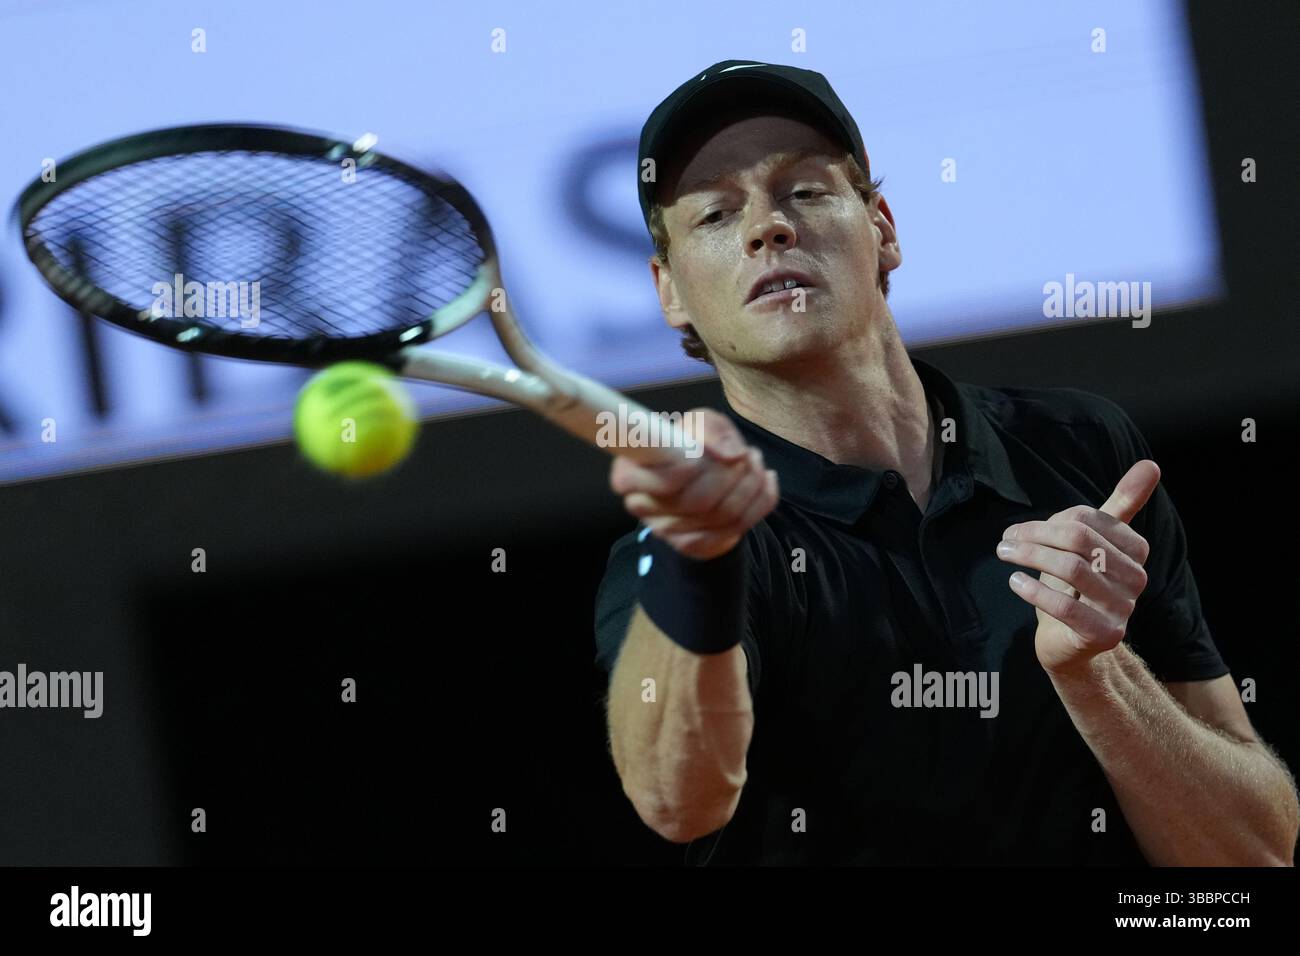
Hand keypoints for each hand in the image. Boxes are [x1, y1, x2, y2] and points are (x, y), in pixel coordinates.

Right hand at [608, 408, 778, 559]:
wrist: (698, 475)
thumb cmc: (690, 443)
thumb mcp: (699, 422)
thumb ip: (712, 428)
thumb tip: (732, 455)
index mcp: (629, 473)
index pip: (661, 479)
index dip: (691, 468)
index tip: (707, 452)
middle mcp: (641, 506)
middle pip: (697, 500)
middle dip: (734, 474)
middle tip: (747, 454)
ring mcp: (665, 531)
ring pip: (721, 517)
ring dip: (750, 486)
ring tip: (755, 463)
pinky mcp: (690, 546)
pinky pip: (734, 531)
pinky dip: (759, 504)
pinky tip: (765, 482)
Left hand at [996, 460, 1160, 676]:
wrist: (1071, 642)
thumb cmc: (1077, 585)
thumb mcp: (1094, 542)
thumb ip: (1120, 504)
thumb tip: (1151, 463)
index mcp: (1136, 550)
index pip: (1089, 519)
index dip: (1049, 521)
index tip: (1018, 530)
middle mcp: (1137, 578)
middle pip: (1079, 541)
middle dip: (1035, 536)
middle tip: (1005, 541)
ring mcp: (1124, 608)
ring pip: (1072, 569)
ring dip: (1030, 557)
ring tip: (1004, 555)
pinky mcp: (1106, 634)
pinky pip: (1066, 607)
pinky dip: (1034, 591)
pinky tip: (1015, 581)